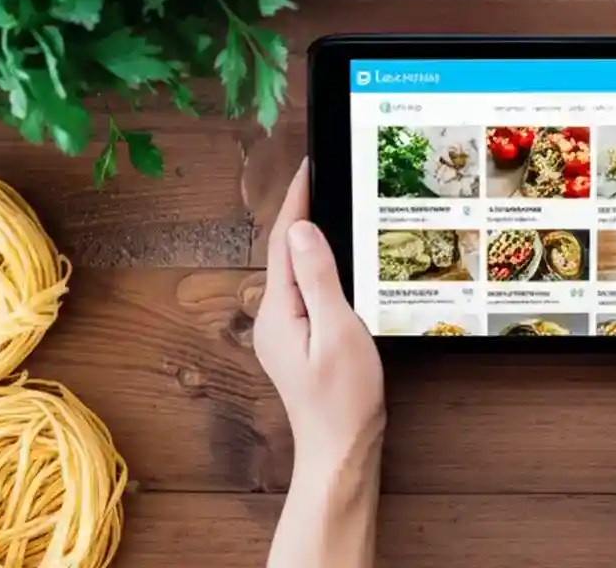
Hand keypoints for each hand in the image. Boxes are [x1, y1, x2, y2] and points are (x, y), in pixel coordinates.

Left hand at [255, 159, 385, 469]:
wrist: (341, 449)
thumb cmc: (344, 398)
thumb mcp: (337, 330)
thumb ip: (318, 277)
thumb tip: (301, 229)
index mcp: (278, 311)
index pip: (282, 242)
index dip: (297, 201)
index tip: (310, 166)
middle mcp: (272, 318)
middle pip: (283, 253)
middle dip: (300, 212)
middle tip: (323, 177)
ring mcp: (283, 332)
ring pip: (293, 272)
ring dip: (308, 238)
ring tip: (328, 206)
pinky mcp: (297, 342)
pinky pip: (303, 291)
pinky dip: (317, 266)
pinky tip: (335, 260)